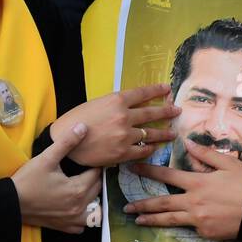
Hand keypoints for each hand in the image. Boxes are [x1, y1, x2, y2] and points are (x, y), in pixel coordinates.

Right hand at [10, 122, 101, 233]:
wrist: (10, 203)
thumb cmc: (28, 180)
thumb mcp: (46, 158)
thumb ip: (66, 142)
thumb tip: (83, 127)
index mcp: (77, 190)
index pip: (96, 174)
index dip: (95, 164)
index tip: (91, 158)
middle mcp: (79, 207)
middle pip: (97, 190)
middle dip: (94, 179)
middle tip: (88, 169)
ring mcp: (72, 220)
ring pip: (93, 209)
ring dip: (92, 198)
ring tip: (83, 187)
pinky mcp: (63, 227)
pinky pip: (82, 225)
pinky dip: (83, 216)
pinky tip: (75, 206)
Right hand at [49, 83, 177, 168]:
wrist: (64, 142)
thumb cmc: (75, 121)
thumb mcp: (95, 104)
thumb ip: (114, 105)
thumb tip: (129, 107)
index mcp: (116, 100)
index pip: (143, 93)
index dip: (157, 90)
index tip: (167, 89)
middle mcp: (124, 116)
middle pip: (152, 113)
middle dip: (167, 111)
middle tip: (177, 110)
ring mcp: (125, 135)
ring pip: (151, 133)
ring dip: (164, 133)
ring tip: (172, 133)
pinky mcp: (123, 152)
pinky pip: (143, 150)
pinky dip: (150, 148)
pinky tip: (154, 147)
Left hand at [123, 140, 241, 239]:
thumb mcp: (229, 164)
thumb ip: (206, 154)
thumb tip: (187, 143)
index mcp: (197, 183)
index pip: (167, 175)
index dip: (148, 171)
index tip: (133, 168)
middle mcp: (193, 202)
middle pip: (162, 203)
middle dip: (142, 204)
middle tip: (126, 206)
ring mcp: (198, 220)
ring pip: (169, 220)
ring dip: (151, 219)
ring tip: (137, 220)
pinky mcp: (205, 233)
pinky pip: (190, 227)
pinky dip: (184, 225)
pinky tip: (178, 225)